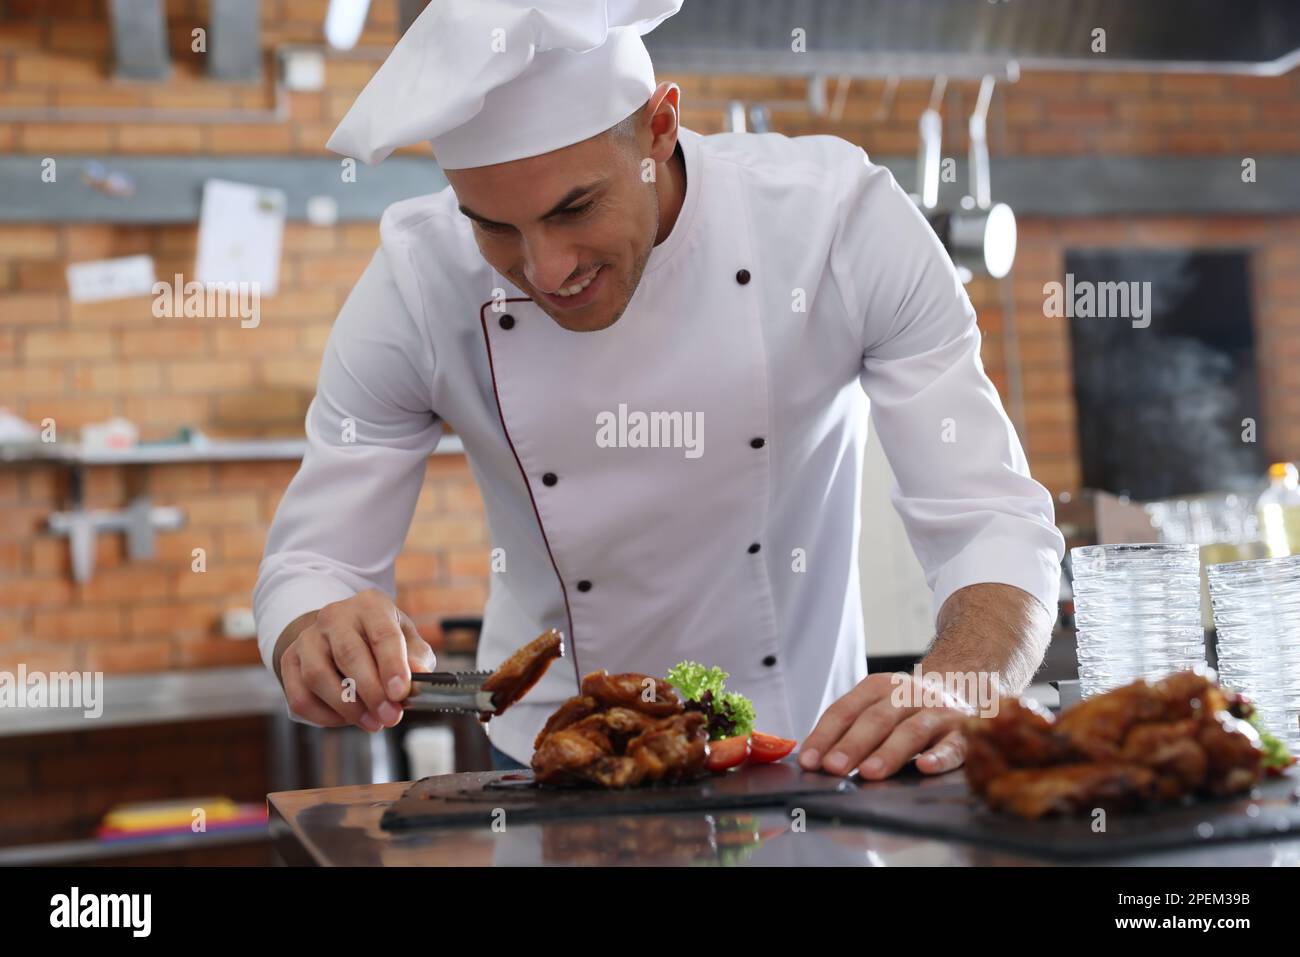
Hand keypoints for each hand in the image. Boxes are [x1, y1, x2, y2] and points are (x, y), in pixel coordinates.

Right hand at [278, 589, 436, 731]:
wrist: (340, 633)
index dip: (392, 665)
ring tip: (372, 722)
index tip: (400, 693)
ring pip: (318, 676)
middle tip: (390, 717)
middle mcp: (335, 616)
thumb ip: (417, 657)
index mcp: (370, 605)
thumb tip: (419, 674)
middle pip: (349, 655)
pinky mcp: (290, 661)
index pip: (382, 634)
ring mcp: (308, 638)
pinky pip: (300, 695)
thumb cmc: (381, 639)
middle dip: (371, 692)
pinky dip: (324, 715)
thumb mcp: (407, 640)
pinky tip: (346, 719)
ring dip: (347, 707)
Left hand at [798, 671, 974, 779]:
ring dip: (888, 753)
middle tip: (832, 767)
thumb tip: (814, 761)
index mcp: (879, 687)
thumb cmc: (908, 708)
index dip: (824, 735)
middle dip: (852, 744)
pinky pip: (954, 745)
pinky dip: (940, 756)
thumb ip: (849, 728)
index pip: (845, 710)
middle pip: (876, 719)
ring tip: (868, 773)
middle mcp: (907, 694)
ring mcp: (937, 711)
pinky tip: (926, 768)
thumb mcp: (878, 705)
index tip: (808, 761)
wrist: (963, 686)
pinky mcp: (963, 731)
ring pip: (911, 731)